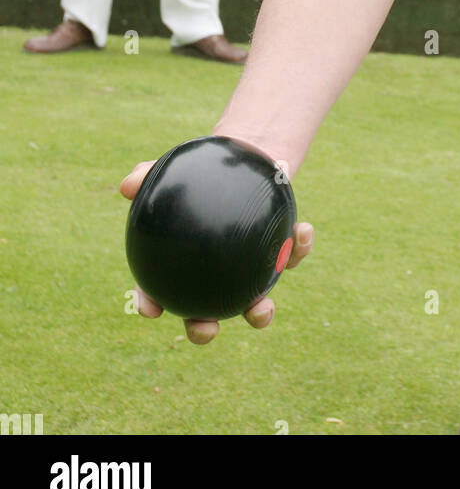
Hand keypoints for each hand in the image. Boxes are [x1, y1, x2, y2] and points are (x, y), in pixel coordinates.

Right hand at [120, 159, 313, 343]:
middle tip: (207, 327)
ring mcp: (249, 271)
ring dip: (259, 312)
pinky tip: (303, 230)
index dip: (150, 303)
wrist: (242, 159)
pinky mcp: (282, 253)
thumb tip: (126, 185)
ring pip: (253, 302)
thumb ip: (149, 174)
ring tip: (263, 307)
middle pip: (203, 315)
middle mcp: (216, 278)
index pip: (157, 290)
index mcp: (183, 265)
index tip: (149, 310)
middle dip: (203, 329)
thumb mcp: (177, 168)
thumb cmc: (201, 171)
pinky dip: (300, 246)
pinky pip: (292, 254)